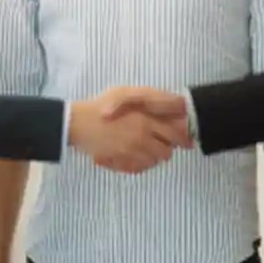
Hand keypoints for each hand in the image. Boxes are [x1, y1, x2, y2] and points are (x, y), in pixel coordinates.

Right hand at [69, 87, 191, 173]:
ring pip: (153, 162)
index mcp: (146, 120)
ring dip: (151, 157)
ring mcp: (131, 152)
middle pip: (166, 152)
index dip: (182, 140)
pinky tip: (131, 156)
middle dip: (165, 149)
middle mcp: (142, 138)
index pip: (174, 135)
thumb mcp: (126, 93)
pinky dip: (139, 165)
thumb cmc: (102, 105)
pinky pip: (139, 169)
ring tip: (141, 149)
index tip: (185, 142)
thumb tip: (168, 105)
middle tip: (158, 145)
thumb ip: (147, 99)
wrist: (78, 123)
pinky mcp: (121, 162)